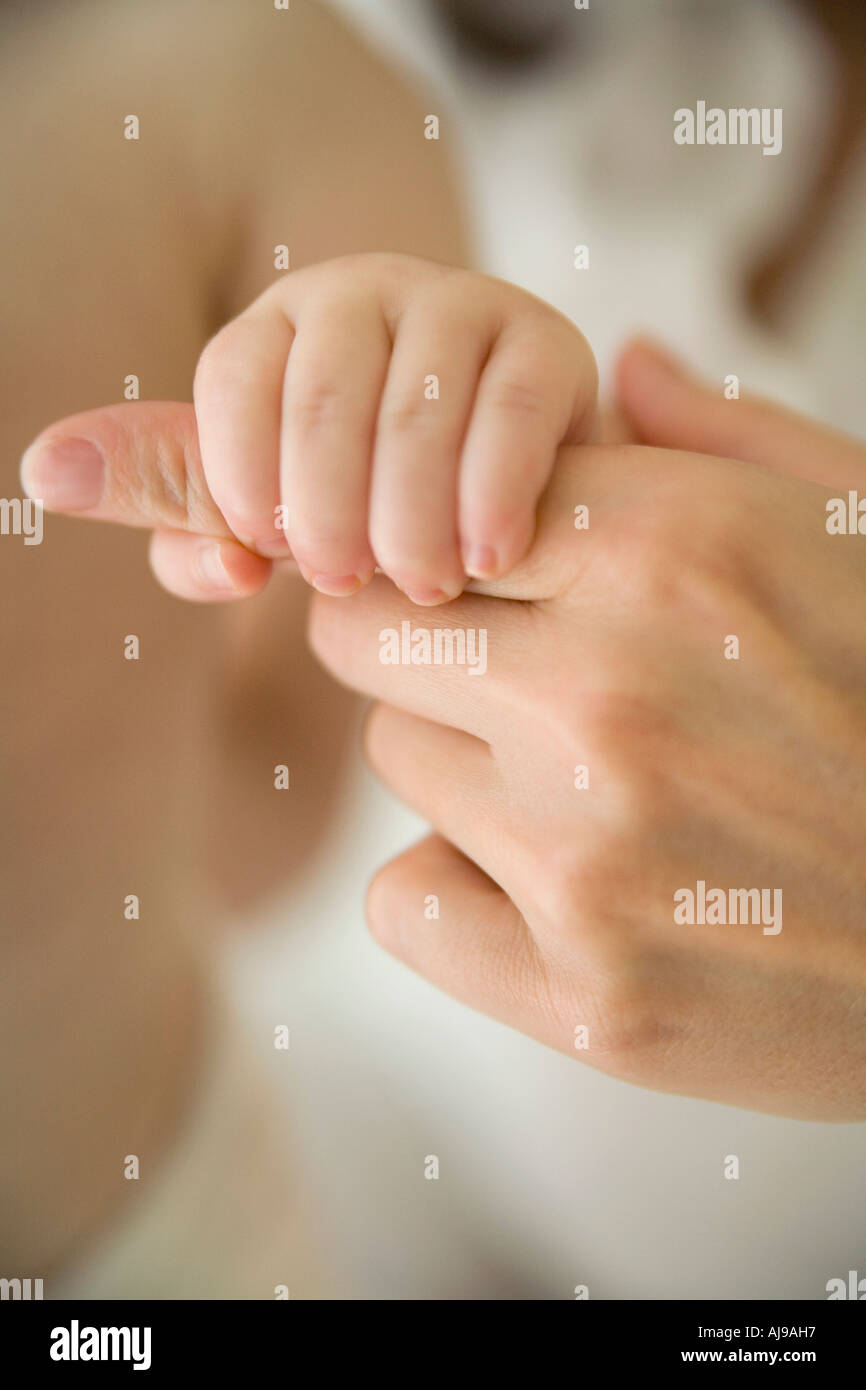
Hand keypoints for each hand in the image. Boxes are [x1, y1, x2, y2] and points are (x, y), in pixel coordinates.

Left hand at [19, 254, 595, 604]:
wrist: (502, 488)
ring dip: (409, 520)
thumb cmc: (365, 501)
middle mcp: (364, 293)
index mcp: (278, 324)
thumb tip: (44, 471)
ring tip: (419, 587)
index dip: (244, 484)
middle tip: (346, 583)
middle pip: (322, 397)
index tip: (270, 558)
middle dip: (326, 511)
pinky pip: (512, 413)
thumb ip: (172, 491)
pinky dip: (491, 497)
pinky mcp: (547, 343)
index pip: (232, 385)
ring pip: (416, 412)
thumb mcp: (263, 498)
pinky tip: (487, 560)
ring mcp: (461, 306)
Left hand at [308, 344, 865, 1119]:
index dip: (470, 548)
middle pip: (373, 628)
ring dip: (462, 767)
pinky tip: (552, 894)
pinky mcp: (586, 992)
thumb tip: (625, 360)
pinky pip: (402, 901)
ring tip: (582, 794)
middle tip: (520, 684)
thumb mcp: (863, 534)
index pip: (440, 500)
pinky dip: (457, 895)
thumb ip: (734, 439)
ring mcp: (587, 849)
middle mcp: (611, 687)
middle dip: (433, 645)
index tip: (500, 585)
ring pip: (395, 756)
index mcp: (676, 546)